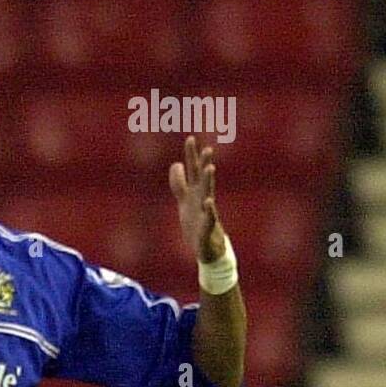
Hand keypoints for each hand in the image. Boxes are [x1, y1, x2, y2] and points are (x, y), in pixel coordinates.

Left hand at [169, 136, 226, 261]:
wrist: (206, 248)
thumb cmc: (195, 222)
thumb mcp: (184, 200)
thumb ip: (179, 183)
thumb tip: (175, 164)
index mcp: (194, 192)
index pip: (192, 170)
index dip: (190, 156)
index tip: (191, 138)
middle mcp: (200, 198)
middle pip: (201, 177)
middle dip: (203, 163)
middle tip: (206, 147)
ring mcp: (205, 212)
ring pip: (208, 192)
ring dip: (208, 180)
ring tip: (210, 168)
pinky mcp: (207, 227)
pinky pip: (209, 217)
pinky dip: (209, 210)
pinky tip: (208, 201)